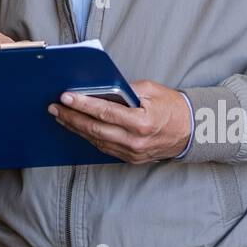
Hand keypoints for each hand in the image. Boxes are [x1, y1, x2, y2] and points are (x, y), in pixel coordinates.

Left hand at [47, 80, 191, 163]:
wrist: (192, 131)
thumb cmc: (172, 106)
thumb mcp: (151, 90)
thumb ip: (125, 89)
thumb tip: (99, 87)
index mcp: (142, 122)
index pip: (105, 112)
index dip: (82, 105)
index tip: (65, 96)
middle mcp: (135, 141)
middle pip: (95, 129)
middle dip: (71, 117)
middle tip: (54, 107)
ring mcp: (132, 153)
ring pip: (96, 140)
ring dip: (76, 128)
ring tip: (60, 115)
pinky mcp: (130, 158)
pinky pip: (104, 148)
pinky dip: (89, 136)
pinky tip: (77, 127)